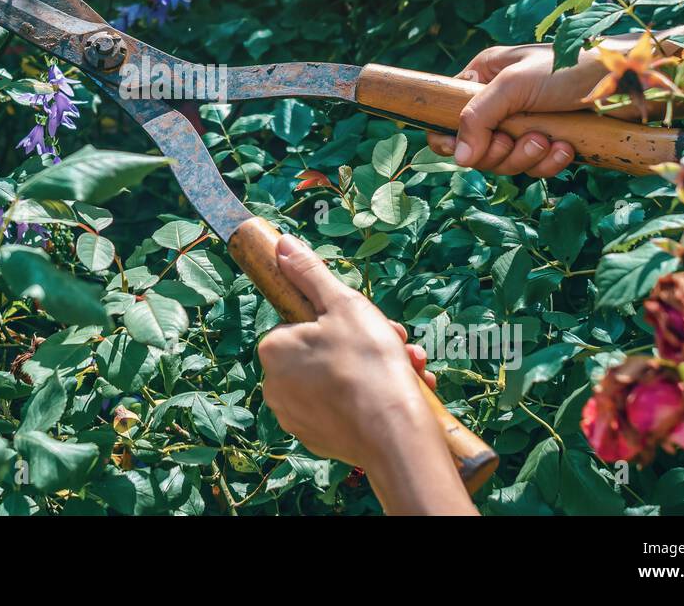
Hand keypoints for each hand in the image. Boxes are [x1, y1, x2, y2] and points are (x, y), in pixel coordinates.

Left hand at [257, 235, 475, 514]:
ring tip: (410, 369)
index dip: (342, 319)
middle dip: (365, 344)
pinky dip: (369, 398)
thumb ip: (309, 273)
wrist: (394, 433)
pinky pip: (344, 410)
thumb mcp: (343, 304)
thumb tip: (280, 243)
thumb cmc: (369, 362)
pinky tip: (400, 394)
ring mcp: (295, 417)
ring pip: (338, 379)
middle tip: (398, 344)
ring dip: (374, 369)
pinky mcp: (318, 440)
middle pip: (324, 351)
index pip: (304, 322)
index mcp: (273, 349)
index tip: (374, 322)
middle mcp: (275, 385)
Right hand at [425, 43, 606, 176]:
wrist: (630, 80)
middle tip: (517, 139)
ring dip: (526, 156)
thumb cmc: (571, 65)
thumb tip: (459, 159)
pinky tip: (564, 147)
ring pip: (505, 161)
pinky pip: (535, 167)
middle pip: (475, 147)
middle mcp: (501, 102)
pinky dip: (549, 162)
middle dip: (498, 150)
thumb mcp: (515, 84)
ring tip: (546, 140)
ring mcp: (526, 124)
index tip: (465, 149)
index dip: (452, 138)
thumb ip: (478, 118)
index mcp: (485, 77)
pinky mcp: (551, 142)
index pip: (447, 115)